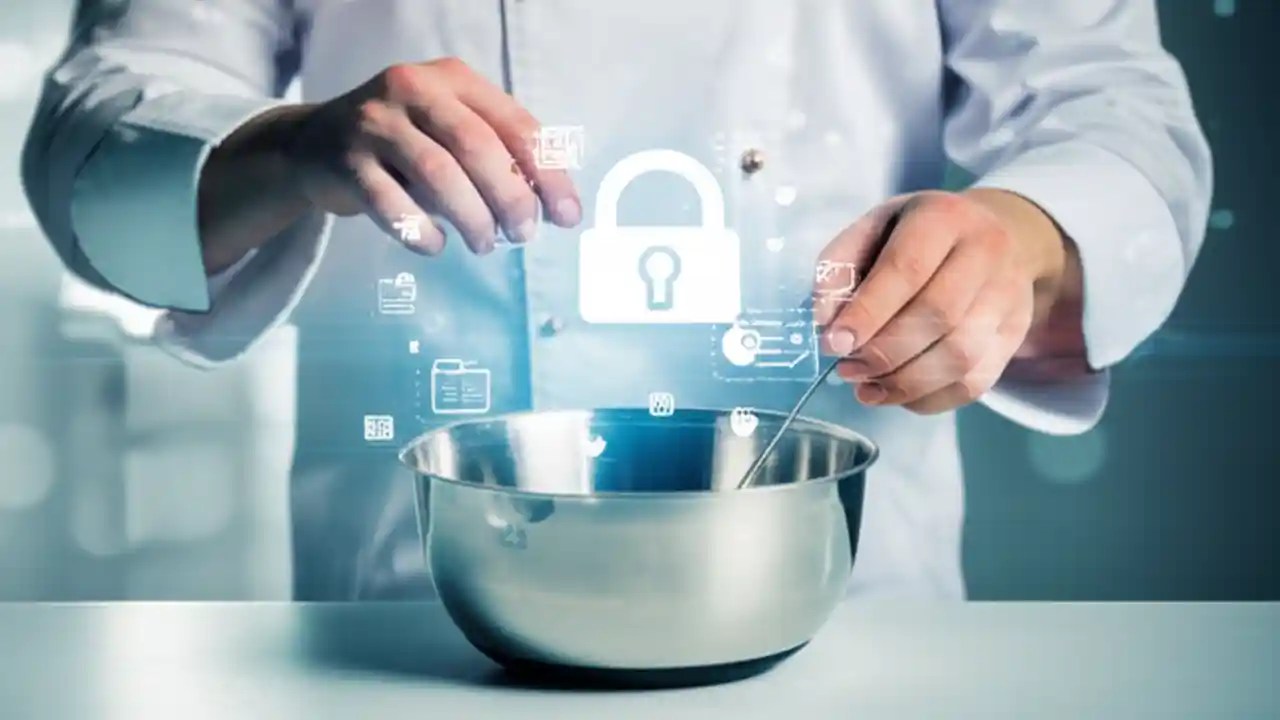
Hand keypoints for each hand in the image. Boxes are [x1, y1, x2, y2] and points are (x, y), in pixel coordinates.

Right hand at [199, 58, 580, 270]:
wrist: (312, 145)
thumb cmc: (403, 146)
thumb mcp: (450, 133)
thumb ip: (497, 157)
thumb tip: (550, 208)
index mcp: (454, 79)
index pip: (515, 124)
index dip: (547, 174)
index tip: (567, 216)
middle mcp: (414, 88)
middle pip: (478, 147)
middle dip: (511, 199)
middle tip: (523, 235)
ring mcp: (375, 122)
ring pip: (438, 174)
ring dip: (472, 219)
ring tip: (484, 245)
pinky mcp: (345, 161)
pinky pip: (392, 204)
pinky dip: (421, 231)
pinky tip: (435, 245)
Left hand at [812, 189, 1075, 413]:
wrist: (993, 233)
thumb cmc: (916, 234)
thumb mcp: (870, 229)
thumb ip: (839, 268)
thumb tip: (826, 323)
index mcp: (942, 218)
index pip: (907, 269)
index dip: (867, 313)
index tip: (834, 344)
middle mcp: (985, 253)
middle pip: (938, 316)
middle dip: (885, 353)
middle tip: (848, 369)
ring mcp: (1008, 297)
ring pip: (960, 356)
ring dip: (905, 383)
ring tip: (867, 388)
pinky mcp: (1013, 335)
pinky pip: (974, 382)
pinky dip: (930, 399)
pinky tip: (897, 394)